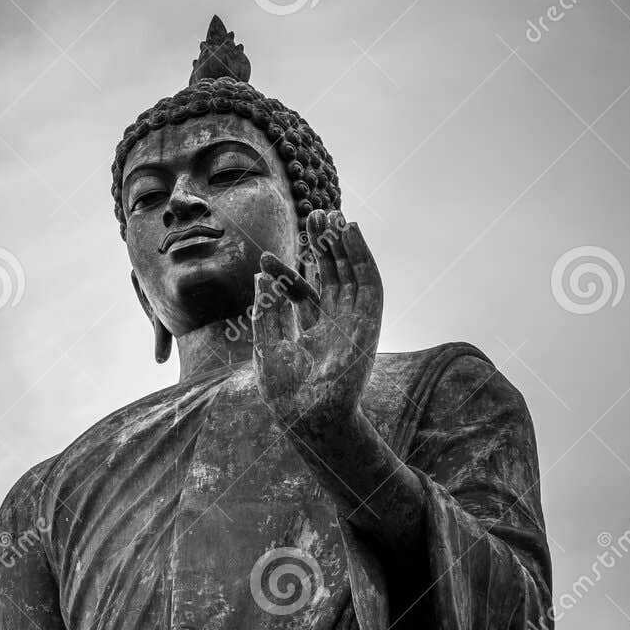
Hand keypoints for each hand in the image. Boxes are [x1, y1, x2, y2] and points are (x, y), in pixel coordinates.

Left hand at [253, 210, 382, 445]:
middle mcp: (335, 326)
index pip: (301, 294)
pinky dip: (361, 254)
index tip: (263, 259)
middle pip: (331, 277)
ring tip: (331, 214)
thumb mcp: (267, 345)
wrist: (309, 415)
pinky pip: (369, 281)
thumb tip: (260, 278)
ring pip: (350, 274)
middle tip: (312, 215)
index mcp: (312, 334)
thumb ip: (266, 311)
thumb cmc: (285, 392)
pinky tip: (351, 230)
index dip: (285, 275)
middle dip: (322, 247)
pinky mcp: (369, 322)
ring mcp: (354, 323)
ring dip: (343, 244)